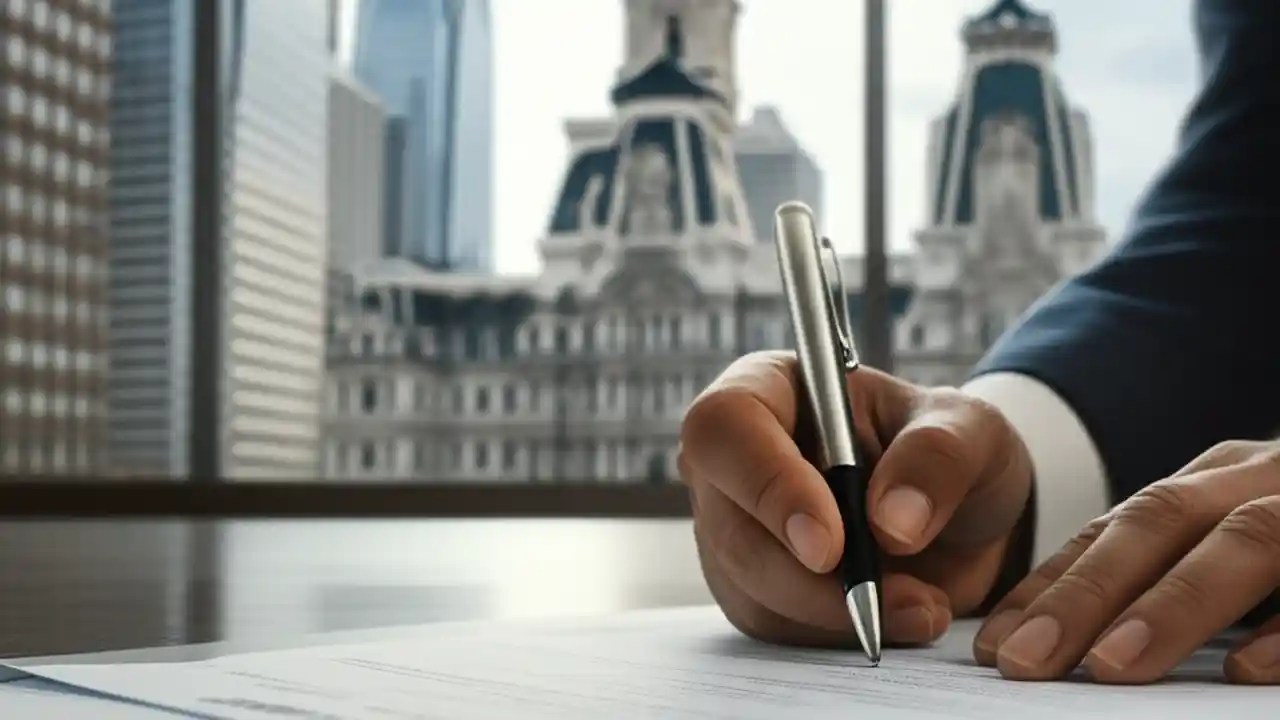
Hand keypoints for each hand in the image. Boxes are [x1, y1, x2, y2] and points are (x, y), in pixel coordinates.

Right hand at [678, 351, 1032, 647]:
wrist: (963, 514)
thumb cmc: (950, 448)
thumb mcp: (971, 428)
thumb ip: (937, 456)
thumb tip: (892, 523)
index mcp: (768, 388)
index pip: (726, 427)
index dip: (767, 485)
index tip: (830, 545)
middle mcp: (734, 459)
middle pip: (730, 527)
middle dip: (812, 580)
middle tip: (901, 598)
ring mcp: (734, 528)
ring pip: (751, 589)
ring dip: (839, 614)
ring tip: (923, 605)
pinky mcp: (752, 589)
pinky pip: (777, 628)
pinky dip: (840, 634)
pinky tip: (894, 615)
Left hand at [973, 439, 1279, 683]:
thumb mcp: (1234, 539)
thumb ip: (1167, 573)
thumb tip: (1055, 644)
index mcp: (1214, 482)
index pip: (1115, 529)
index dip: (1050, 587)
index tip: (992, 648)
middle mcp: (1256, 481)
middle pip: (1161, 521)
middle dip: (1086, 592)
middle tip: (1023, 661)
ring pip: (1246, 539)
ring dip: (1173, 604)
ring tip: (1110, 665)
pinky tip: (1242, 669)